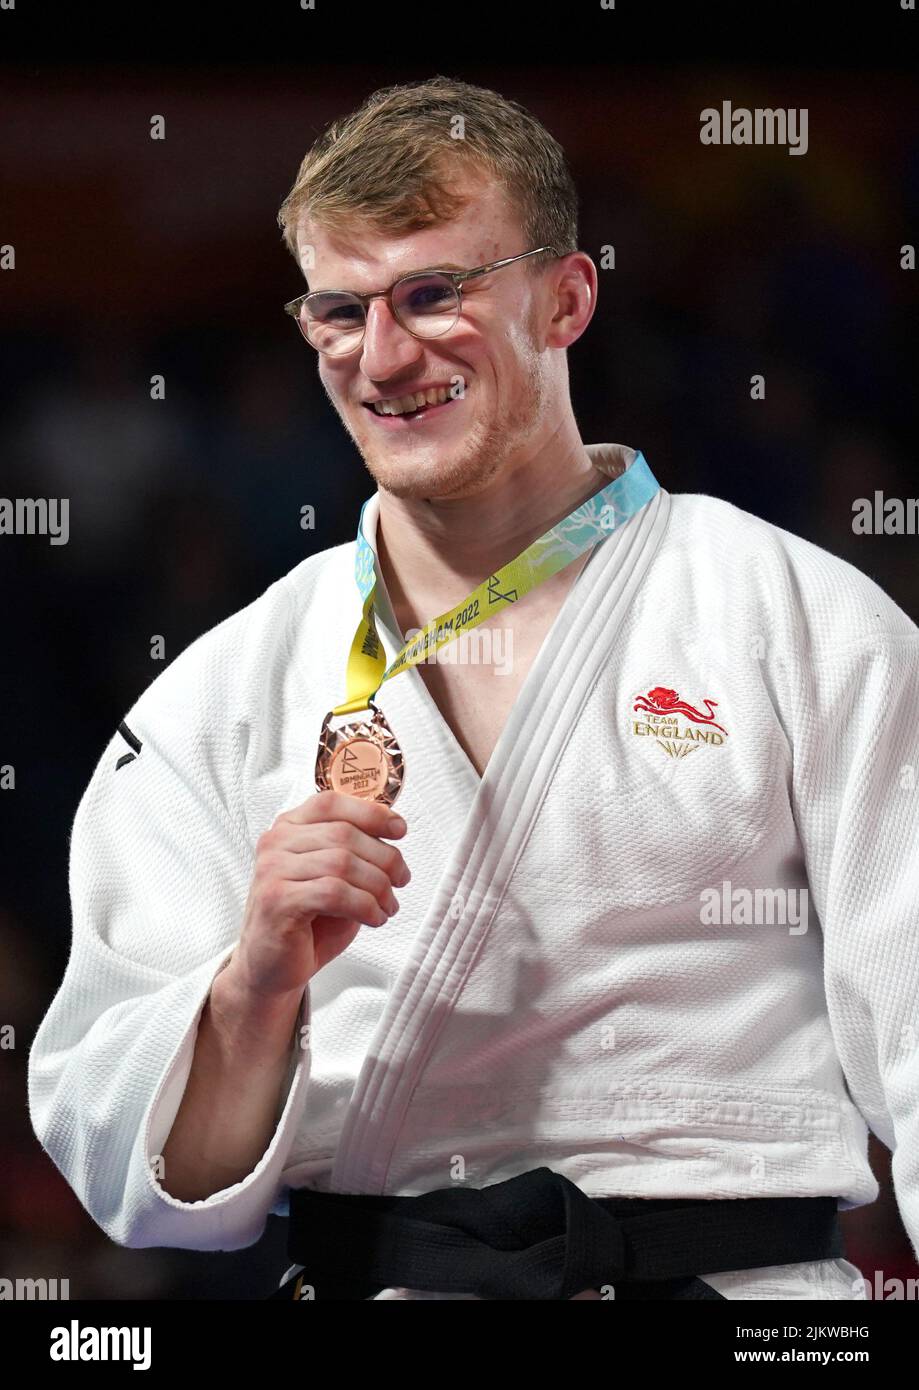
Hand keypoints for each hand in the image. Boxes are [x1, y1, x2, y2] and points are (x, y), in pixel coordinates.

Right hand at [226, 790, 409, 1001]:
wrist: (271, 965)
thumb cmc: (306, 920)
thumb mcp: (332, 876)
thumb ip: (352, 849)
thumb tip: (393, 828)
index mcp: (289, 827)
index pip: (332, 802)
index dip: (371, 813)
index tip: (400, 829)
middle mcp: (276, 843)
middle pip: (344, 834)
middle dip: (385, 858)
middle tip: (401, 879)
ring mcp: (272, 870)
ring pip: (343, 864)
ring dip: (378, 887)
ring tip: (387, 905)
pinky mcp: (277, 901)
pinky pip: (334, 894)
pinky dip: (364, 906)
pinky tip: (374, 918)